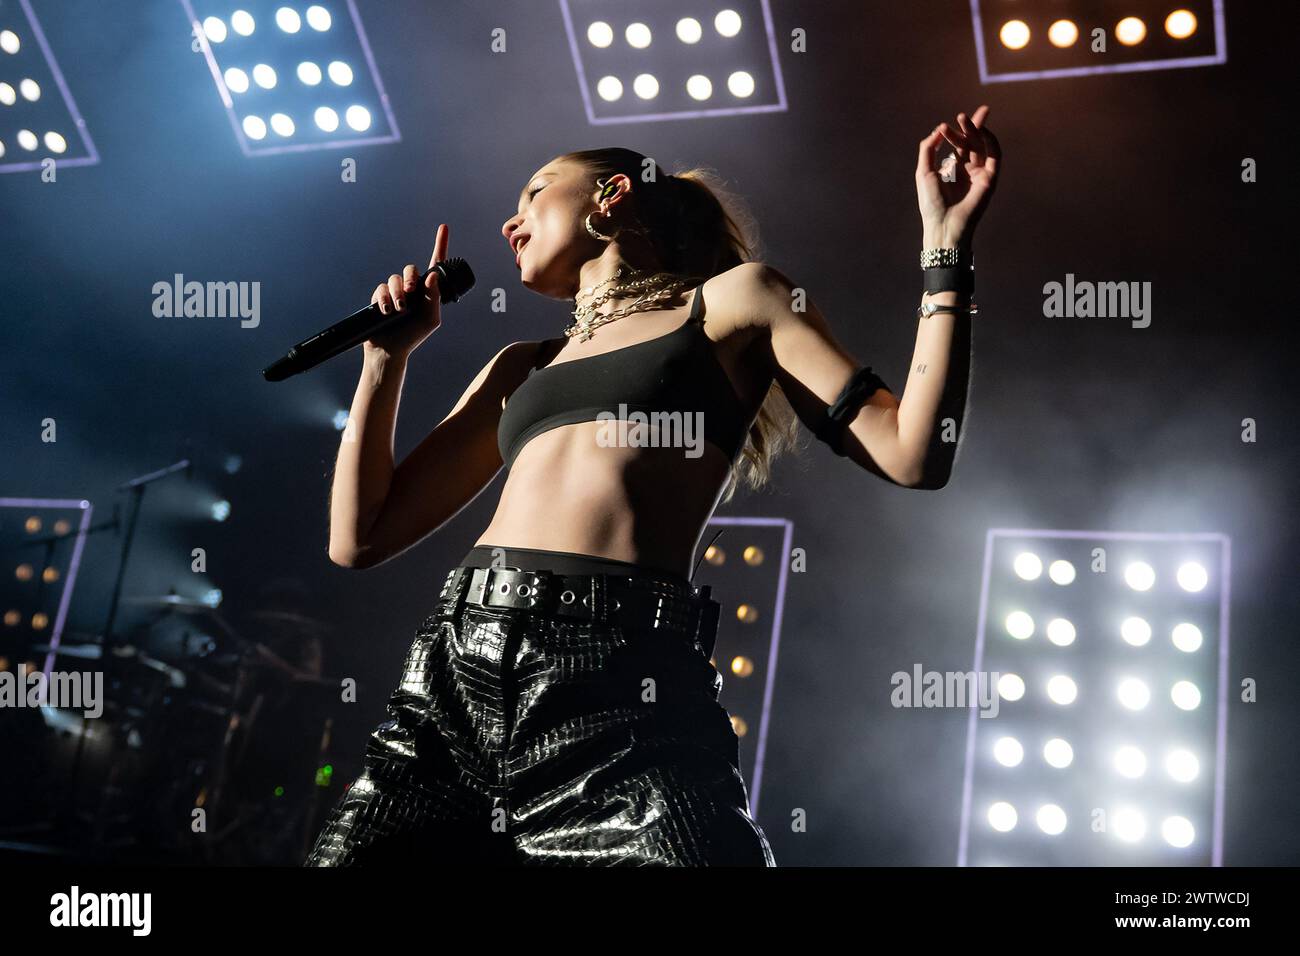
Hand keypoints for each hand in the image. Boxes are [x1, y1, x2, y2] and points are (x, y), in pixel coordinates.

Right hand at [363, 223, 448, 358]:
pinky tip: (386, 311)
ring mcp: (394, 292)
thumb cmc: (413, 337)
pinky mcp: (379, 297)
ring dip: (397, 293)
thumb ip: (434, 297)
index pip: (435, 264)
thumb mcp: (431, 319)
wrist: (390, 350)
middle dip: (410, 278)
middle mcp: (411, 289)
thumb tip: (432, 275)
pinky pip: (381, 288)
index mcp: (427, 292)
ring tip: (398, 309)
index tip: (444, 228)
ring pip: (394, 278)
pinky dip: (384, 298)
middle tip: (411, 292)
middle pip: (411, 269)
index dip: (440, 245)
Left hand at [916, 105, 1000, 247]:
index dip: (954, 133)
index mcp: (954, 170)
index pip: (959, 145)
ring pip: (982, 146)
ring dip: (975, 131)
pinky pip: (995, 156)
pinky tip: (983, 131)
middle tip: (963, 114)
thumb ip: (928, 149)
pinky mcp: (990, 179)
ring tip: (965, 118)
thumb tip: (937, 130)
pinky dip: (991, 142)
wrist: (942, 223)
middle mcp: (969, 170)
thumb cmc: (931, 202)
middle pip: (973, 142)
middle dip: (970, 126)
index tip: (943, 127)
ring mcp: (980, 174)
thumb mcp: (924, 171)